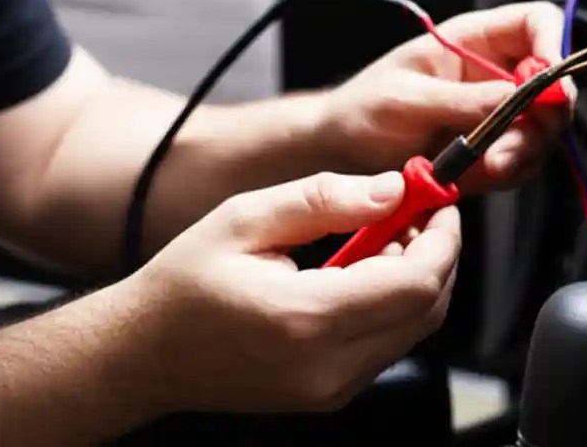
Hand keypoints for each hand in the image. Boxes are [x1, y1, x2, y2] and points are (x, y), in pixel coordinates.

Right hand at [122, 171, 458, 413]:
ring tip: (386, 235)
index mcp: (305, 317)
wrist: (144, 353)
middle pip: (427, 310)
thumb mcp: (246, 218)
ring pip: (413, 330)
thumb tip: (391, 191)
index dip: (442, 237)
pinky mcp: (328, 396)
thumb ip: (325, 200)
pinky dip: (393, 305)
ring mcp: (329, 390)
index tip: (437, 201)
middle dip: (438, 254)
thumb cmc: (184, 284)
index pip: (416, 283)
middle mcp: (325, 366)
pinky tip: (366, 270)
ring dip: (416, 278)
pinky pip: (386, 347)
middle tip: (419, 211)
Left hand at [322, 1, 576, 193]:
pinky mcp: (494, 151)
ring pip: (545, 127)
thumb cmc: (363, 109)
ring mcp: (498, 114)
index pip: (537, 22)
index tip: (547, 80)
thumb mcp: (406, 99)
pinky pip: (524, 160)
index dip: (552, 44)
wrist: (342, 153)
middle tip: (514, 142)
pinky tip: (485, 176)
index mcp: (475, 40)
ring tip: (491, 166)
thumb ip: (461, 99)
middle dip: (544, 114)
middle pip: (554, 82)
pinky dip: (514, 171)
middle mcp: (496, 73)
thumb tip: (517, 96)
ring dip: (527, 150)